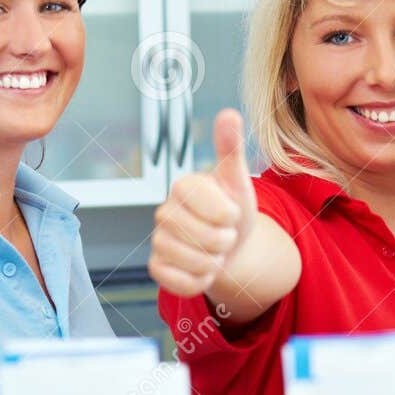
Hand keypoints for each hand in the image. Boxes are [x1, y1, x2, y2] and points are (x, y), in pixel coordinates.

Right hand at [149, 108, 257, 297]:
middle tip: (225, 234)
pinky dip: (201, 280)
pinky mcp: (157, 267)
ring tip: (215, 251)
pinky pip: (181, 282)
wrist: (230, 246)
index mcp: (182, 186)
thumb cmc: (232, 210)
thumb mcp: (237, 180)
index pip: (211, 206)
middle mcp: (163, 212)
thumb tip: (229, 112)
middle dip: (225, 240)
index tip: (230, 212)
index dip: (228, 214)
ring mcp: (158, 241)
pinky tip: (203, 269)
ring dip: (215, 261)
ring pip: (195, 261)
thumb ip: (230, 149)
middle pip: (205, 237)